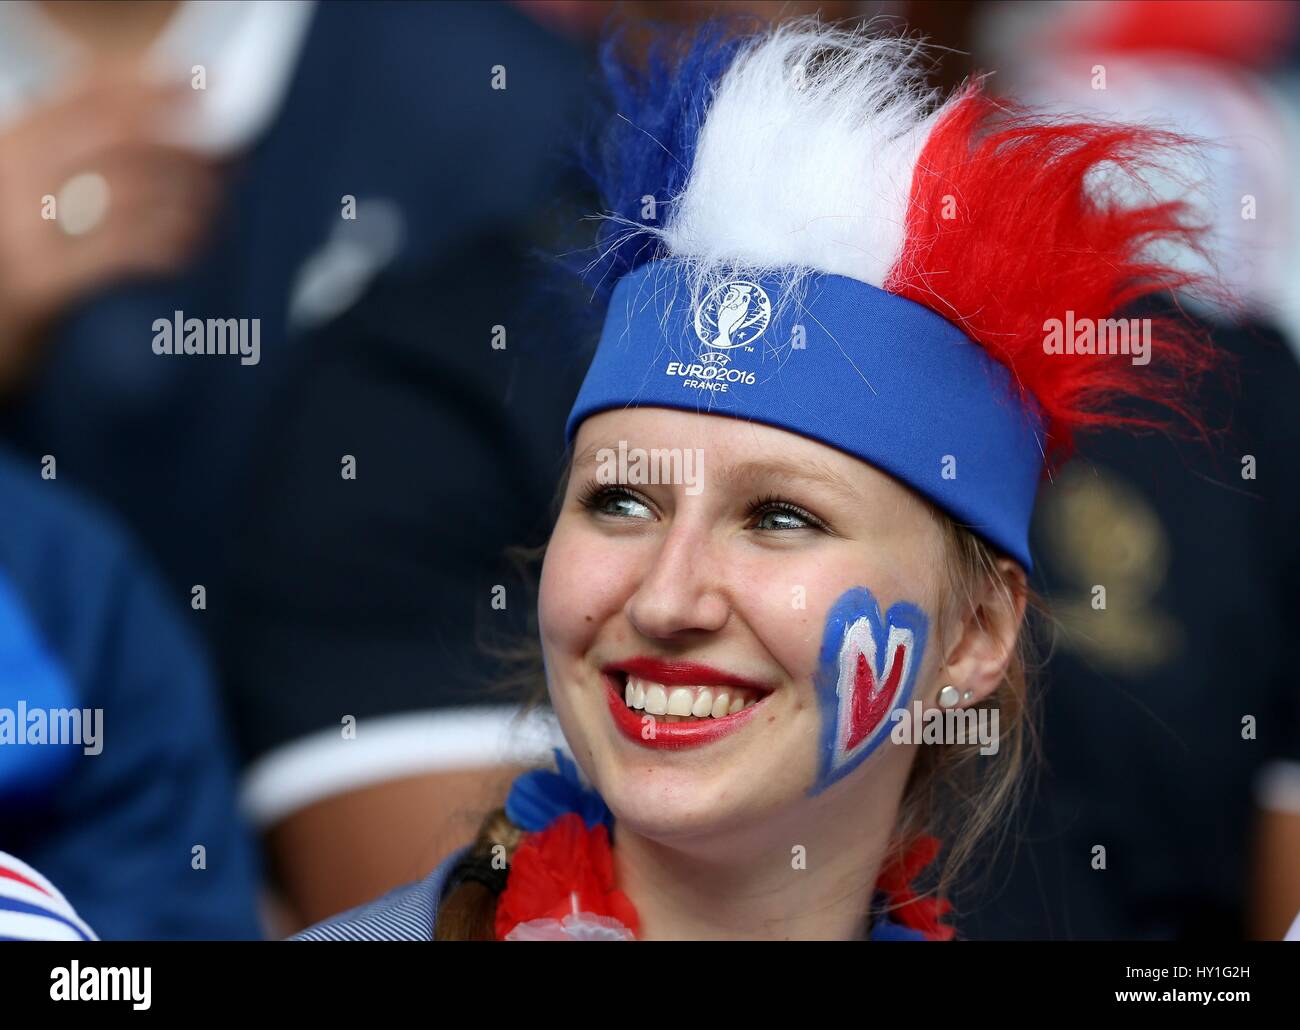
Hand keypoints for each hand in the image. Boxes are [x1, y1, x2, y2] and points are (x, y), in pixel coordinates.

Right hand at [0, 66, 219, 391]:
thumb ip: (94, 143)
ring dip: (185, 194)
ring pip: (125, 192)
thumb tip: (180, 117)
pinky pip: (120, 252)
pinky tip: (191, 243)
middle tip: (226, 152)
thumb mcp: (42, 174)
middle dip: (181, 141)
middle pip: (114, 137)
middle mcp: (17, 174)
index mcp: (18, 137)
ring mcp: (27, 226)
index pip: (84, 92)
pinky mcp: (45, 278)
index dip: (149, 86)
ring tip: (214, 201)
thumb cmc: (29, 235)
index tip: (198, 86)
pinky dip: (166, 244)